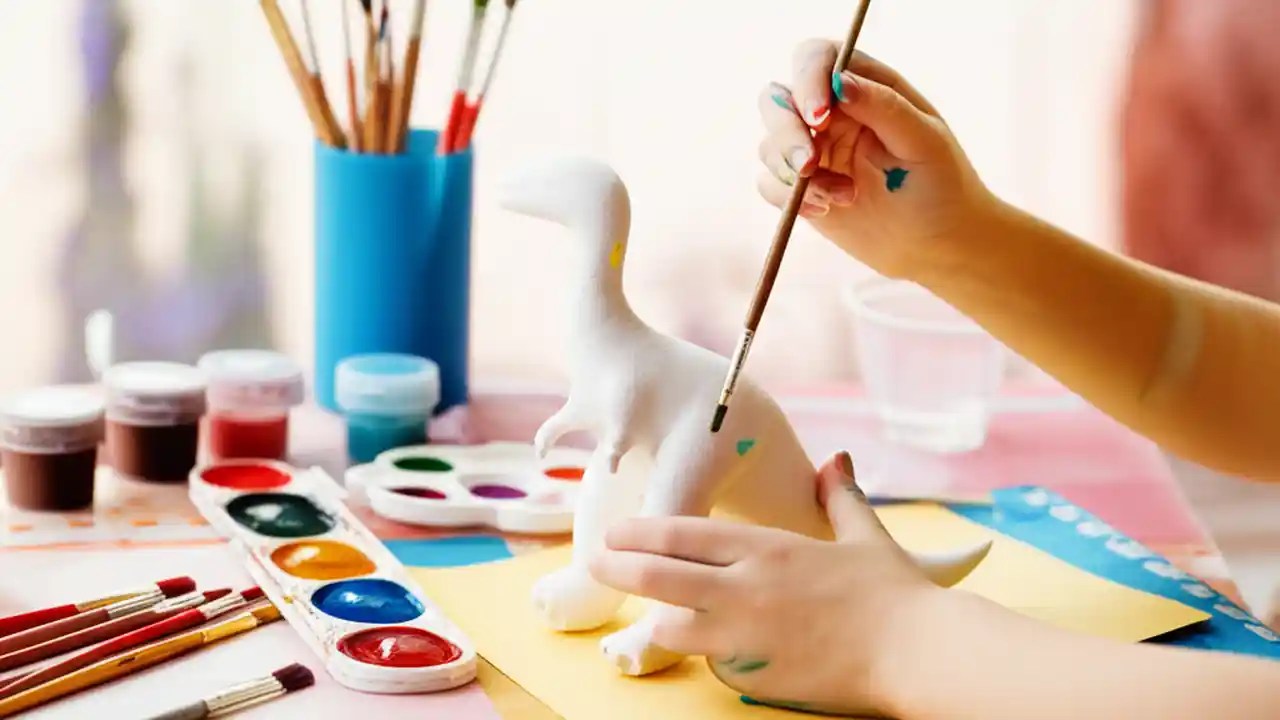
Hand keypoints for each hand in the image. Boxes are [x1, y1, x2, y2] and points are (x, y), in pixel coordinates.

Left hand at [589, 453, 938, 715]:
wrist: (918, 653)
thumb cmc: (894, 593)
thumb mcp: (865, 535)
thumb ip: (840, 496)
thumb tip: (837, 460)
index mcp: (766, 548)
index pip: (681, 534)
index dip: (639, 532)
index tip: (613, 532)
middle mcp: (745, 589)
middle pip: (657, 577)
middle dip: (616, 568)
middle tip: (592, 563)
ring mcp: (745, 637)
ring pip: (673, 626)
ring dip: (660, 618)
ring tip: (654, 612)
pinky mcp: (755, 678)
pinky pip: (713, 665)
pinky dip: (711, 655)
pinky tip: (722, 648)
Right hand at [758, 41, 996, 279]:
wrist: (937, 243)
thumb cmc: (941, 185)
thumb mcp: (924, 141)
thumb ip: (883, 106)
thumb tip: (839, 83)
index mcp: (864, 87)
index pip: (817, 58)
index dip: (807, 80)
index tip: (819, 119)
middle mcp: (831, 113)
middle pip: (778, 99)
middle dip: (787, 133)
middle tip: (810, 165)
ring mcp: (814, 151)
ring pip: (770, 144)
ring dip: (794, 172)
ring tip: (840, 197)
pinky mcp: (801, 188)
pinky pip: (769, 183)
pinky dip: (789, 198)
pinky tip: (826, 211)